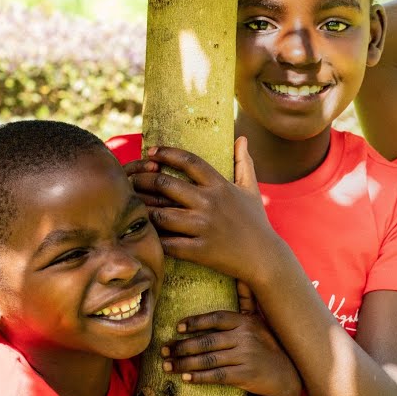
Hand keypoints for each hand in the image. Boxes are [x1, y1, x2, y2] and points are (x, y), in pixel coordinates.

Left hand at [126, 137, 297, 283]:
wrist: (265, 257)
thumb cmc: (255, 222)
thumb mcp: (251, 189)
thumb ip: (243, 162)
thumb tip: (242, 138)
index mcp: (220, 186)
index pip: (189, 161)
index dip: (167, 153)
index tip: (151, 151)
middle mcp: (210, 203)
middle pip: (166, 184)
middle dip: (144, 179)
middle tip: (131, 179)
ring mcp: (204, 227)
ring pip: (161, 215)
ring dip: (144, 210)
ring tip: (134, 206)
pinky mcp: (200, 250)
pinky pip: (169, 244)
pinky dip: (155, 239)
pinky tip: (145, 234)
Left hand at [161, 283, 299, 395]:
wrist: (284, 374)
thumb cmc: (266, 345)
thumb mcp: (258, 321)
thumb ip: (246, 301)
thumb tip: (241, 276)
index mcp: (245, 322)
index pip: (216, 318)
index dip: (196, 322)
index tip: (178, 327)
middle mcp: (245, 337)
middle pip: (207, 341)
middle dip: (182, 346)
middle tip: (164, 350)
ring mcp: (245, 357)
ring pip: (208, 359)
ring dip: (184, 363)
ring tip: (167, 366)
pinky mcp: (245, 376)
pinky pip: (218, 376)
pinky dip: (200, 378)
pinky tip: (186, 378)